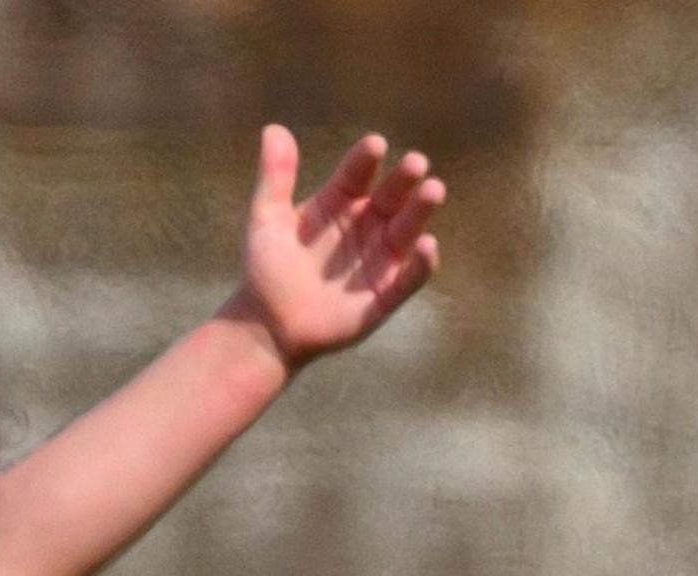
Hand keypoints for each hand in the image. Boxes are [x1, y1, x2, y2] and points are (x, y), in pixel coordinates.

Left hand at [224, 124, 443, 372]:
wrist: (265, 326)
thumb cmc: (267, 270)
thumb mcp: (266, 221)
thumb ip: (274, 178)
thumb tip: (273, 128)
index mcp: (340, 202)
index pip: (357, 174)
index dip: (365, 160)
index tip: (374, 145)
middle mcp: (367, 224)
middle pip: (391, 197)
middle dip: (404, 180)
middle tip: (415, 162)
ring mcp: (380, 258)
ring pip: (407, 229)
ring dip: (421, 211)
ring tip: (432, 190)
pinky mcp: (386, 294)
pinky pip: (409, 276)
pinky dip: (421, 263)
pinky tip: (427, 245)